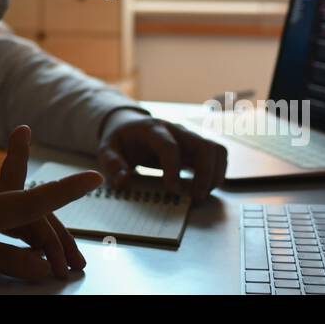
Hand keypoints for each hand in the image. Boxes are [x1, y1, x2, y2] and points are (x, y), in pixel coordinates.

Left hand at [98, 115, 227, 201]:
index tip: (173, 190)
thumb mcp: (107, 149)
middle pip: (202, 146)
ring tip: (201, 194)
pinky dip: (218, 172)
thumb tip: (123, 181)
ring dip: (215, 174)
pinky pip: (218, 155)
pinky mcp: (197, 146)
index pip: (170, 146)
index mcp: (152, 130)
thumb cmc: (121, 140)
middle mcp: (176, 130)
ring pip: (216, 149)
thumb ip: (112, 164)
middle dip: (204, 174)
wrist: (130, 126)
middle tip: (196, 197)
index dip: (174, 169)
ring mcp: (189, 137)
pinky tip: (204, 187)